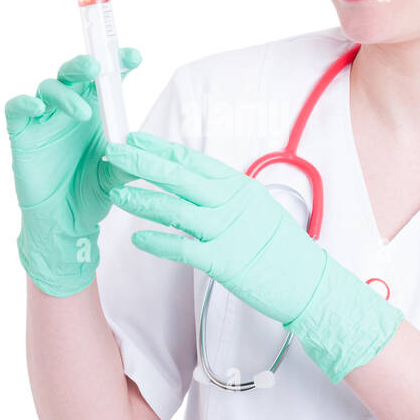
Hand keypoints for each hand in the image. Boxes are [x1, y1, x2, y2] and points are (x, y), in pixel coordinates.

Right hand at [4, 48, 141, 296]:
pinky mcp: (21, 134)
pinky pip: (16, 109)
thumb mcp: (115, 177)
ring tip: (82, 112)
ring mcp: (44, 121)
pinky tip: (36, 108)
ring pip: (48, 88)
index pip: (106, 82)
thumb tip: (145, 152)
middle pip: (73, 74)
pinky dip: (24, 103)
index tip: (134, 57)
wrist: (64, 223)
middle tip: (97, 68)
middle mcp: (69, 111)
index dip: (118, 64)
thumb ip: (127, 162)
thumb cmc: (90, 195)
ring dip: (64, 94)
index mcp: (96, 114)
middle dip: (84, 65)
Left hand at [103, 131, 404, 382]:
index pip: (192, 161)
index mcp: (238, 186)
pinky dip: (157, 242)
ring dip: (141, 199)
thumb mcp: (256, 207)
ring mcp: (227, 232)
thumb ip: (225, 195)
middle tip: (112, 154)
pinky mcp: (223, 262)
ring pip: (174, 209)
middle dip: (142, 163)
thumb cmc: (280, 246)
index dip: (160, 149)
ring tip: (116, 192)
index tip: (134, 139)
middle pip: (178, 177)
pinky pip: (182, 248)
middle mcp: (231, 204)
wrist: (306, 281)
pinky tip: (137, 238)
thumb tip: (191, 185)